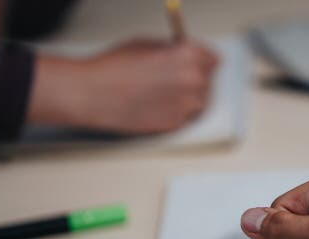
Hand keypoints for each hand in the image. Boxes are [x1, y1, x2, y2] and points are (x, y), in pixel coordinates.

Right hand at [28, 39, 218, 133]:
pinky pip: (186, 117)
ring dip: (188, 97)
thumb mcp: (148, 44)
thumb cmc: (115, 67)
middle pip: (207, 80)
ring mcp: (186, 105)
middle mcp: (193, 81)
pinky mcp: (176, 124)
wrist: (96, 94)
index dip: (201, 60)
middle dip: (194, 78)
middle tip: (174, 79)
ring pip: (199, 101)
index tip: (197, 64)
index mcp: (188, 56)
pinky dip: (177, 112)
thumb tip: (184, 55)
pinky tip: (157, 104)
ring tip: (164, 93)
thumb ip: (173, 50)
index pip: (212, 59)